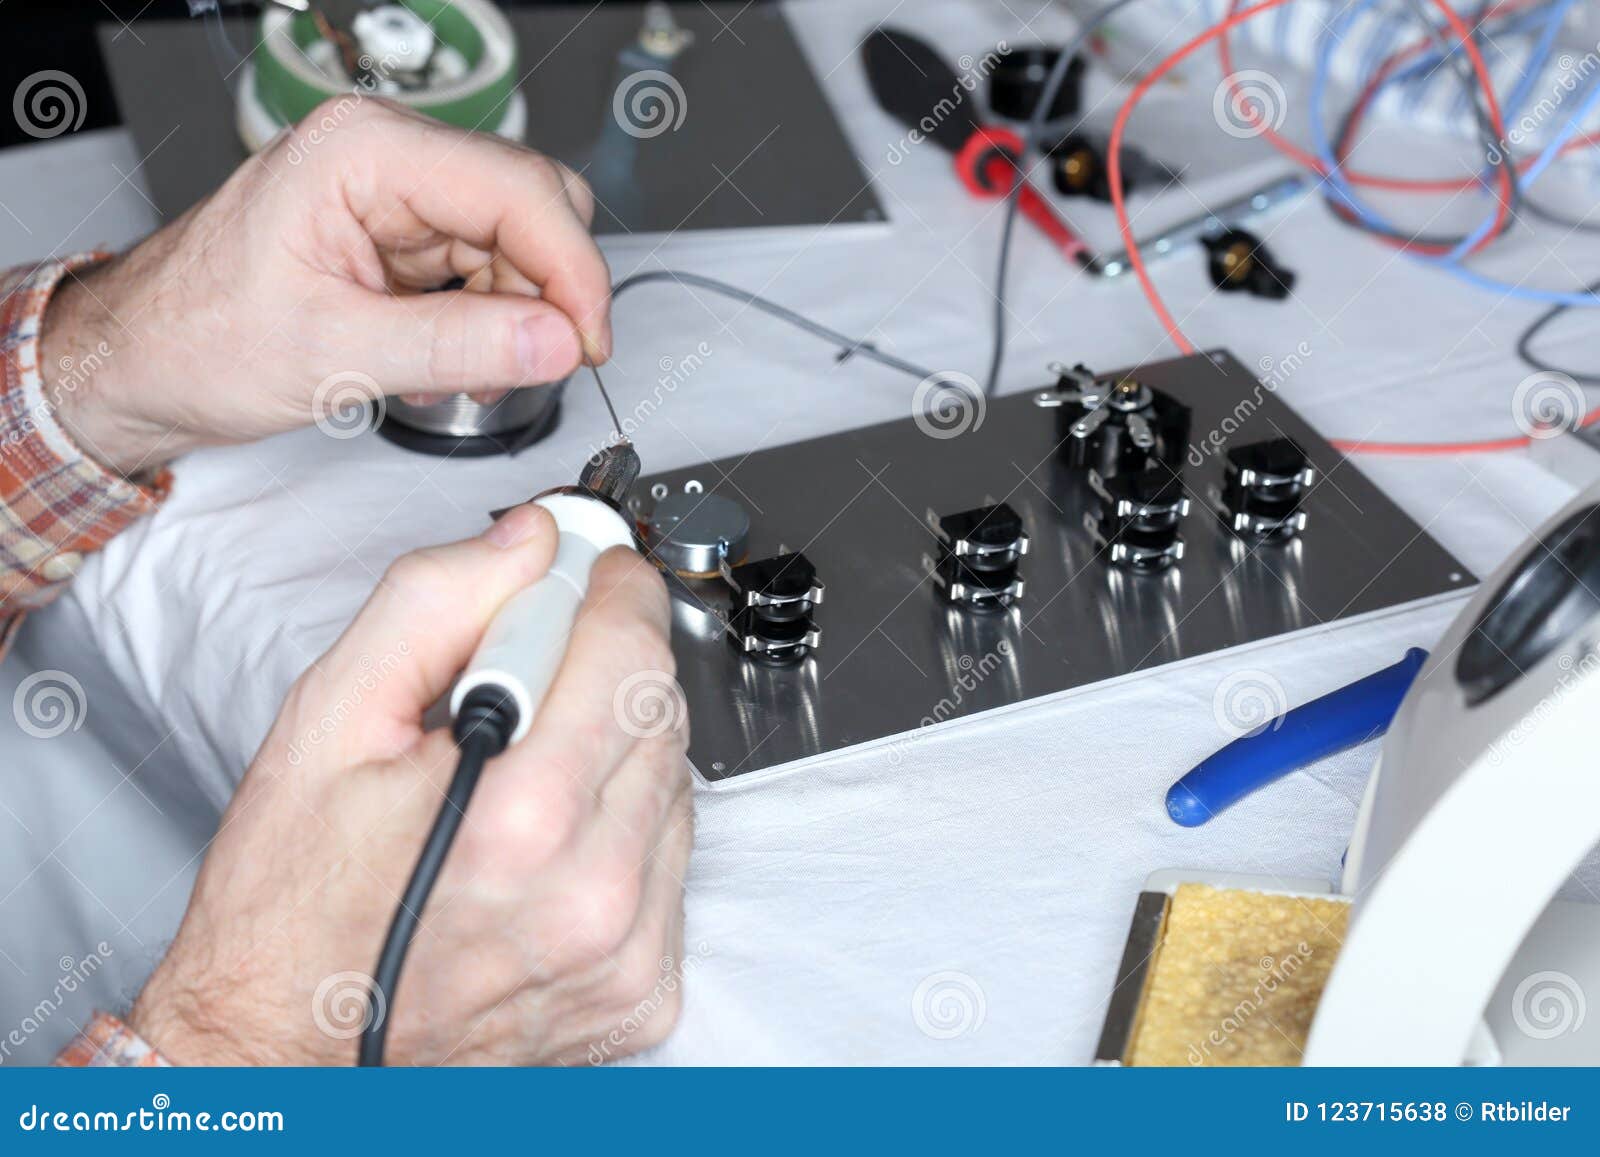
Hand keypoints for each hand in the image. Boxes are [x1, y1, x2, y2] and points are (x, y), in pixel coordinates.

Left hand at [40, 98, 608, 476]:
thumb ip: (457, 346)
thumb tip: (556, 342)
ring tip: (474, 377)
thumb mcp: (334, 352)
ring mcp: (398, 195)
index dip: (572, 269)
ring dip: (521, 316)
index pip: (518, 188)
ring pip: (519, 243)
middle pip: (532, 205)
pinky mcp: (403, 236)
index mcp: (364, 151)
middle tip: (545, 363)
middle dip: (550, 291)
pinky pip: (487, 270)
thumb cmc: (197, 338)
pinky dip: (493, 324)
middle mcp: (388, 157)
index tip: (586, 342)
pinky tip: (458, 366)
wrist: (141, 361)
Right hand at [128, 504, 692, 1065]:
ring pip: (674, 783)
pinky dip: (624, 828)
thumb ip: (433, 605)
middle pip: (661, 711)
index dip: (613, 590)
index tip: (592, 570)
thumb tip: (526, 543)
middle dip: (609, 663)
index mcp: (519, 816)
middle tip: (533, 668)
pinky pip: (670, 863)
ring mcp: (626, 952)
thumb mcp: (328, 721)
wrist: (281, 1052)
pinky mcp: (640, 992)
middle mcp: (592, 891)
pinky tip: (548, 838)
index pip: (631, 651)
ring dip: (616, 747)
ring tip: (523, 769)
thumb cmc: (289, 908)